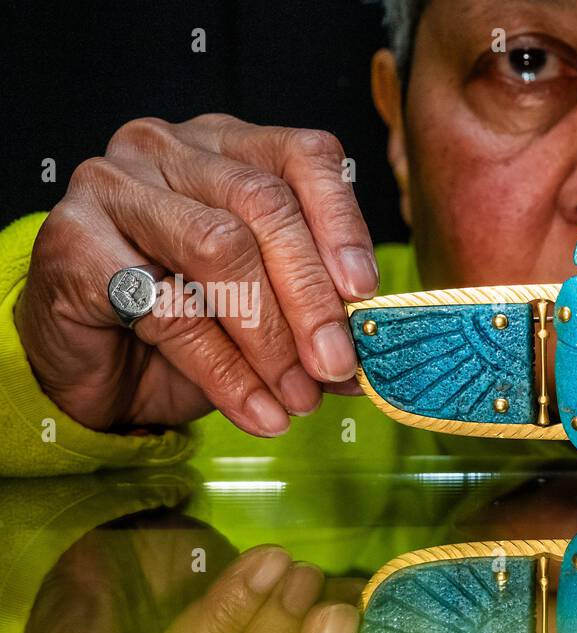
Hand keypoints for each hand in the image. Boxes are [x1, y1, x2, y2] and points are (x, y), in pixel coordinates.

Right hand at [15, 114, 375, 436]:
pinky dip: (225, 373)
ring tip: (301, 398)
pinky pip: (167, 310)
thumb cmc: (189, 324)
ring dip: (270, 337)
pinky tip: (259, 411)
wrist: (97, 370)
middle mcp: (168, 150)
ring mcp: (113, 188)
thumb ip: (317, 316)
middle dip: (311, 295)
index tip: (366, 291)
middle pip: (263, 204)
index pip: (303, 157)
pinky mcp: (72, 245)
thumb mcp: (266, 312)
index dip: (343, 223)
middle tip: (339, 363)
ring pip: (218, 249)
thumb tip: (375, 345)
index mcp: (228, 147)